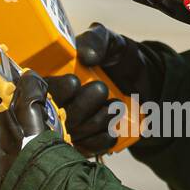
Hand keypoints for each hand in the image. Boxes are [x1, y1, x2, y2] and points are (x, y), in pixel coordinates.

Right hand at [47, 24, 162, 154]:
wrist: (145, 81)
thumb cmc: (120, 59)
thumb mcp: (110, 42)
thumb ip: (97, 40)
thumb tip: (85, 55)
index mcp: (57, 77)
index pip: (45, 89)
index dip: (58, 88)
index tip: (74, 82)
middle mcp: (60, 104)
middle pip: (59, 116)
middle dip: (82, 105)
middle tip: (101, 89)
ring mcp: (73, 126)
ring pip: (76, 134)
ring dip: (97, 120)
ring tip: (113, 106)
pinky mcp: (88, 141)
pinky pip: (89, 148)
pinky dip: (103, 138)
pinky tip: (113, 127)